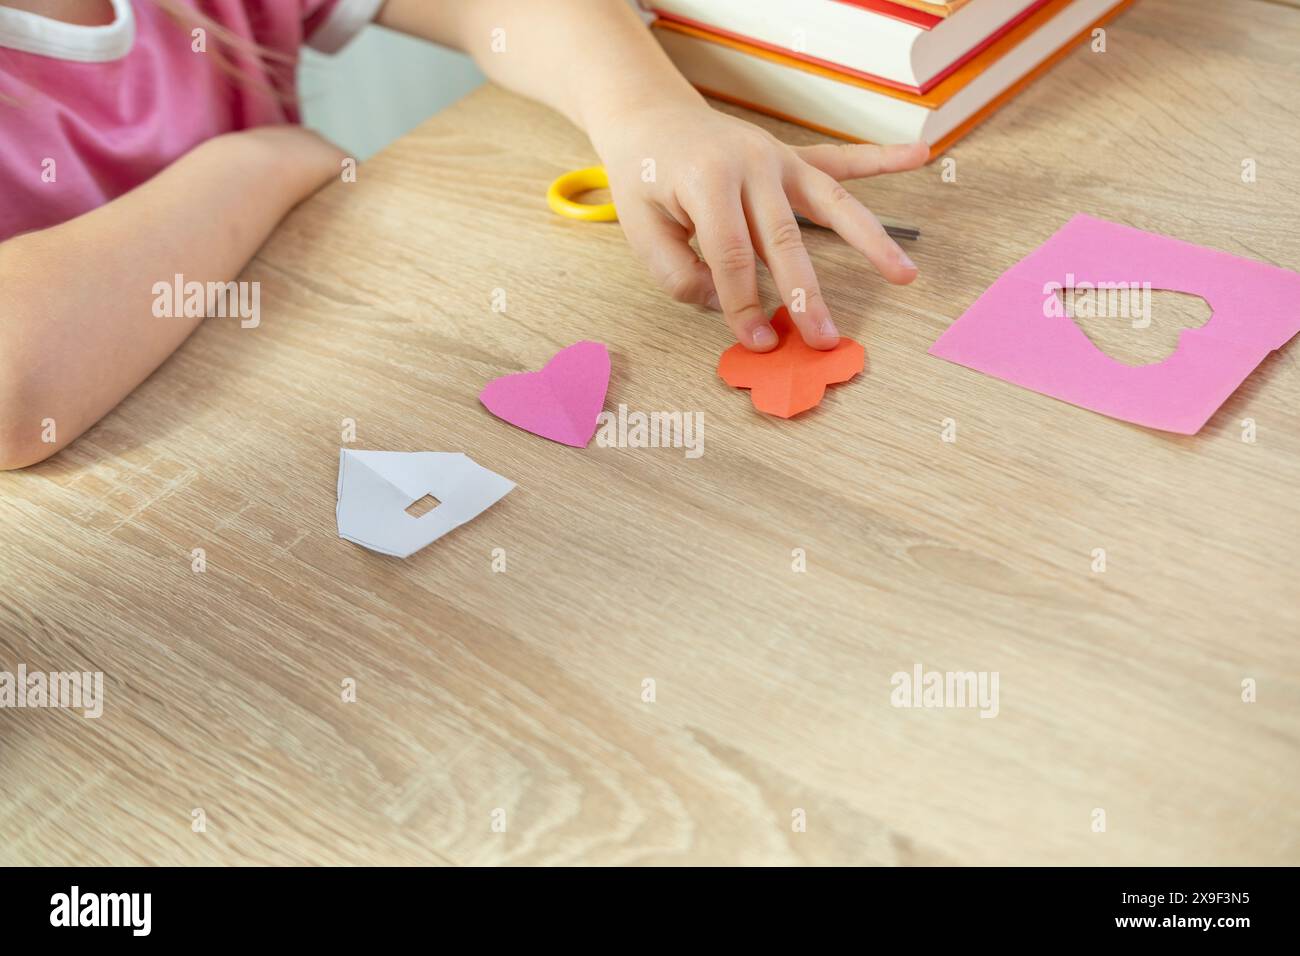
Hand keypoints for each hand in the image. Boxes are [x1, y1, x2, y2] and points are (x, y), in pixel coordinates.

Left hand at [595, 103, 927, 350]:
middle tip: (825, 339)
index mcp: (707, 179)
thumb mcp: (640, 229)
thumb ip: (676, 273)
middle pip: (785, 239)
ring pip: (831, 202)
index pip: (732, 255)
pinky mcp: (792, 157)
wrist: (651, 117)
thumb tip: (726, 305)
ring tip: (905, 274)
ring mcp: (777, 157)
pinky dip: (882, 158)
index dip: (744, 304)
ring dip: (870, 240)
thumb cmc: (645, 178)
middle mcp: (751, 164)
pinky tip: (920, 154)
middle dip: (807, 295)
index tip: (758, 341)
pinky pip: (841, 160)